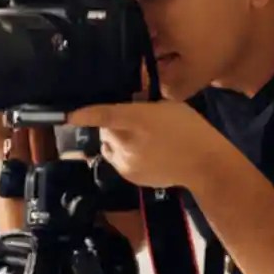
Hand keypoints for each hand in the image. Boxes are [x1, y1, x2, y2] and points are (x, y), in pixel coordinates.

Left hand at [66, 100, 228, 189]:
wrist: (203, 164)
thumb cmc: (190, 129)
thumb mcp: (169, 106)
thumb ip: (145, 103)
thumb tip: (130, 97)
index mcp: (139, 120)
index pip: (107, 115)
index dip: (87, 114)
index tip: (70, 115)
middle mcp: (128, 142)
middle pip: (105, 130)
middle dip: (113, 124)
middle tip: (131, 121)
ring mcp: (127, 162)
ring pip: (108, 146)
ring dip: (116, 140)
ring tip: (137, 139)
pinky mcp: (129, 176)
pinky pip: (116, 161)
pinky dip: (123, 155)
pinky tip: (142, 153)